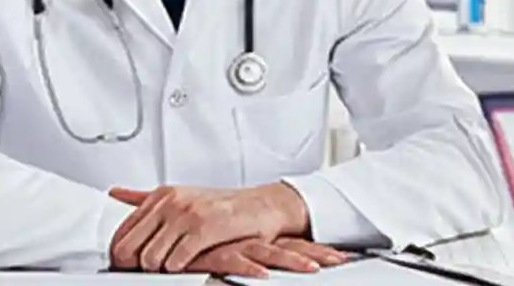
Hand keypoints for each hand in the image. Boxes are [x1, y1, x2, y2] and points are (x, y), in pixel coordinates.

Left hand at [108, 183, 310, 272]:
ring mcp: (186, 214)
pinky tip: (188, 264)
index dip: (122, 255)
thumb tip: (115, 193)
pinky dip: (179, 269)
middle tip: (150, 271)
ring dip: (159, 270)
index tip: (131, 265)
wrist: (263, 206)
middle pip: (129, 248)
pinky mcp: (204, 228)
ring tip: (173, 267)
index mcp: (161, 195)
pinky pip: (175, 261)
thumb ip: (145, 198)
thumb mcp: (180, 196)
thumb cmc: (223, 206)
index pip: (121, 232)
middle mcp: (170, 201)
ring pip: (150, 258)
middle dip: (135, 266)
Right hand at [185, 237, 350, 277]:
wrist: (172, 239)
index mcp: (256, 239)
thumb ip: (246, 257)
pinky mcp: (215, 255)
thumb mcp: (229, 252)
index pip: (292, 244)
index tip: (340, 256)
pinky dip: (251, 269)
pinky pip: (235, 263)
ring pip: (269, 254)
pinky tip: (265, 276)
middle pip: (289, 247)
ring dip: (293, 261)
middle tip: (341, 259)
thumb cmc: (200, 245)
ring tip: (315, 268)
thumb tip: (266, 266)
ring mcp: (234, 247)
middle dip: (316, 254)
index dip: (316, 249)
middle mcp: (249, 241)